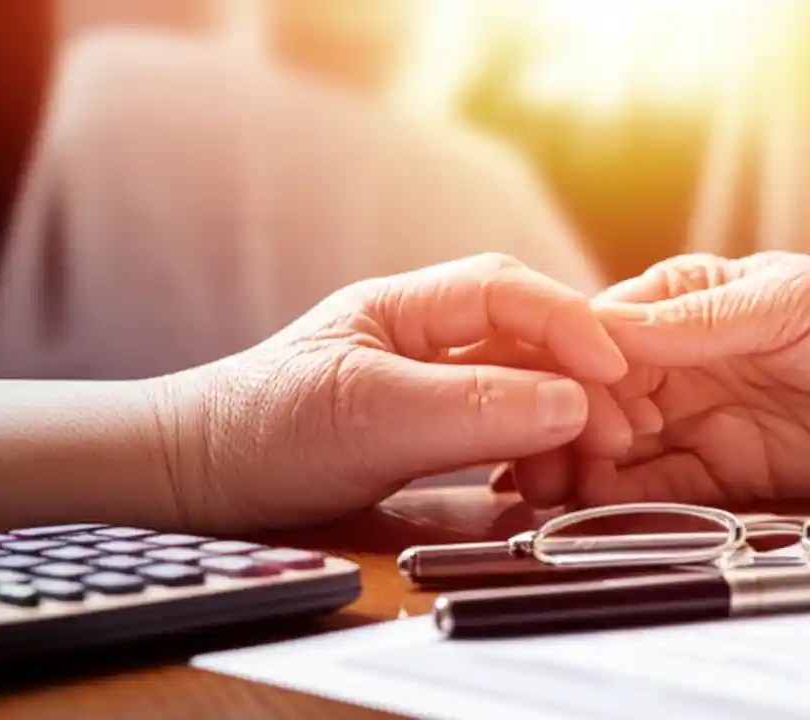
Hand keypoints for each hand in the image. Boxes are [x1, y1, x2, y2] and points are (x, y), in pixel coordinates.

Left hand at [156, 254, 629, 531]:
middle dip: (579, 385)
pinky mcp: (424, 440)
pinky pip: (499, 438)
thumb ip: (468, 409)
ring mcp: (425, 391)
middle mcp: (424, 342)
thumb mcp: (364, 415)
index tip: (615, 372)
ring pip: (521, 393)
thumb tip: (572, 402)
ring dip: (559, 428)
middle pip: (528, 344)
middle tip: (615, 439)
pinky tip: (538, 487)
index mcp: (405, 308)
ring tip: (573, 477)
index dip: (570, 323)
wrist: (194, 485)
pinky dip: (531, 459)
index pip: (507, 292)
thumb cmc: (258, 428)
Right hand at [513, 252, 809, 507]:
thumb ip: (697, 321)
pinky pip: (659, 490)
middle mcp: (681, 360)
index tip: (566, 399)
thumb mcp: (787, 305)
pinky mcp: (723, 474)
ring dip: (584, 467)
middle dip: (568, 424)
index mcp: (686, 300)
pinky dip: (625, 502)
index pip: (605, 331)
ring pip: (617, 446)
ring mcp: (698, 419)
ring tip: (558, 491)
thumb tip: (605, 328)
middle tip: (550, 459)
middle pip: (597, 394)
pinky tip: (601, 510)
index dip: (576, 366)